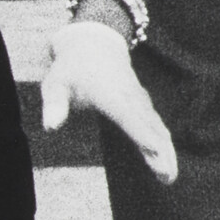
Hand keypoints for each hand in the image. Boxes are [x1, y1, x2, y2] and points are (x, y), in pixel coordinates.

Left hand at [40, 18, 177, 182]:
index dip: (143, 136)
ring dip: (165, 151)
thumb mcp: (56, 83)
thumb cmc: (71, 66)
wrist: (93, 42)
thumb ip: (54, 105)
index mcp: (111, 95)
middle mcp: (130, 98)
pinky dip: (162, 141)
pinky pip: (155, 124)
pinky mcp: (141, 103)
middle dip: (161, 152)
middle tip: (167, 178)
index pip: (129, 118)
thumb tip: (50, 126)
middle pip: (150, 127)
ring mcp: (139, 100)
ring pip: (156, 127)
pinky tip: (167, 157)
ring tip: (169, 177)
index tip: (155, 154)